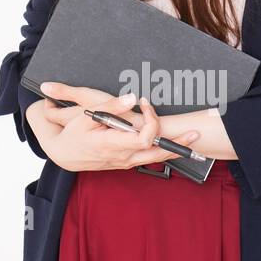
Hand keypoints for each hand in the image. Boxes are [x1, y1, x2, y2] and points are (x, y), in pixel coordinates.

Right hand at [25, 89, 198, 172]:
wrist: (65, 155)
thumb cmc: (73, 135)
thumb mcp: (86, 117)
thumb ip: (111, 107)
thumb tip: (131, 98)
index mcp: (113, 145)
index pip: (143, 137)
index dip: (150, 119)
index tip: (144, 102)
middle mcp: (122, 157)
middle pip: (157, 152)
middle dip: (178, 142)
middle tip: (195, 132)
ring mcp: (125, 162)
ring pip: (155, 158)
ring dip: (175, 149)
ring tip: (192, 140)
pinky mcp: (126, 163)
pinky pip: (149, 159)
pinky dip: (163, 152)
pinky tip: (174, 146)